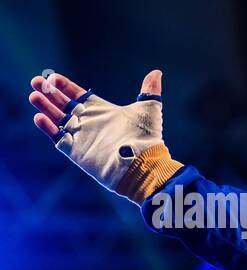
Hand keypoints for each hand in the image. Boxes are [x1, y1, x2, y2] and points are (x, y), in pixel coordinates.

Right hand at [29, 70, 167, 197]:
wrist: (142, 163)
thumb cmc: (146, 137)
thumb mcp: (148, 109)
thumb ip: (149, 91)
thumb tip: (156, 73)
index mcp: (102, 112)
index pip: (78, 96)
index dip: (65, 86)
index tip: (53, 76)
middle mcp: (89, 123)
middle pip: (63, 105)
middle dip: (49, 93)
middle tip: (36, 82)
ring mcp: (81, 137)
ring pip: (57, 119)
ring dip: (45, 107)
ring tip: (34, 96)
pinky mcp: (76, 151)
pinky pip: (57, 138)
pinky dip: (47, 128)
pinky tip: (39, 116)